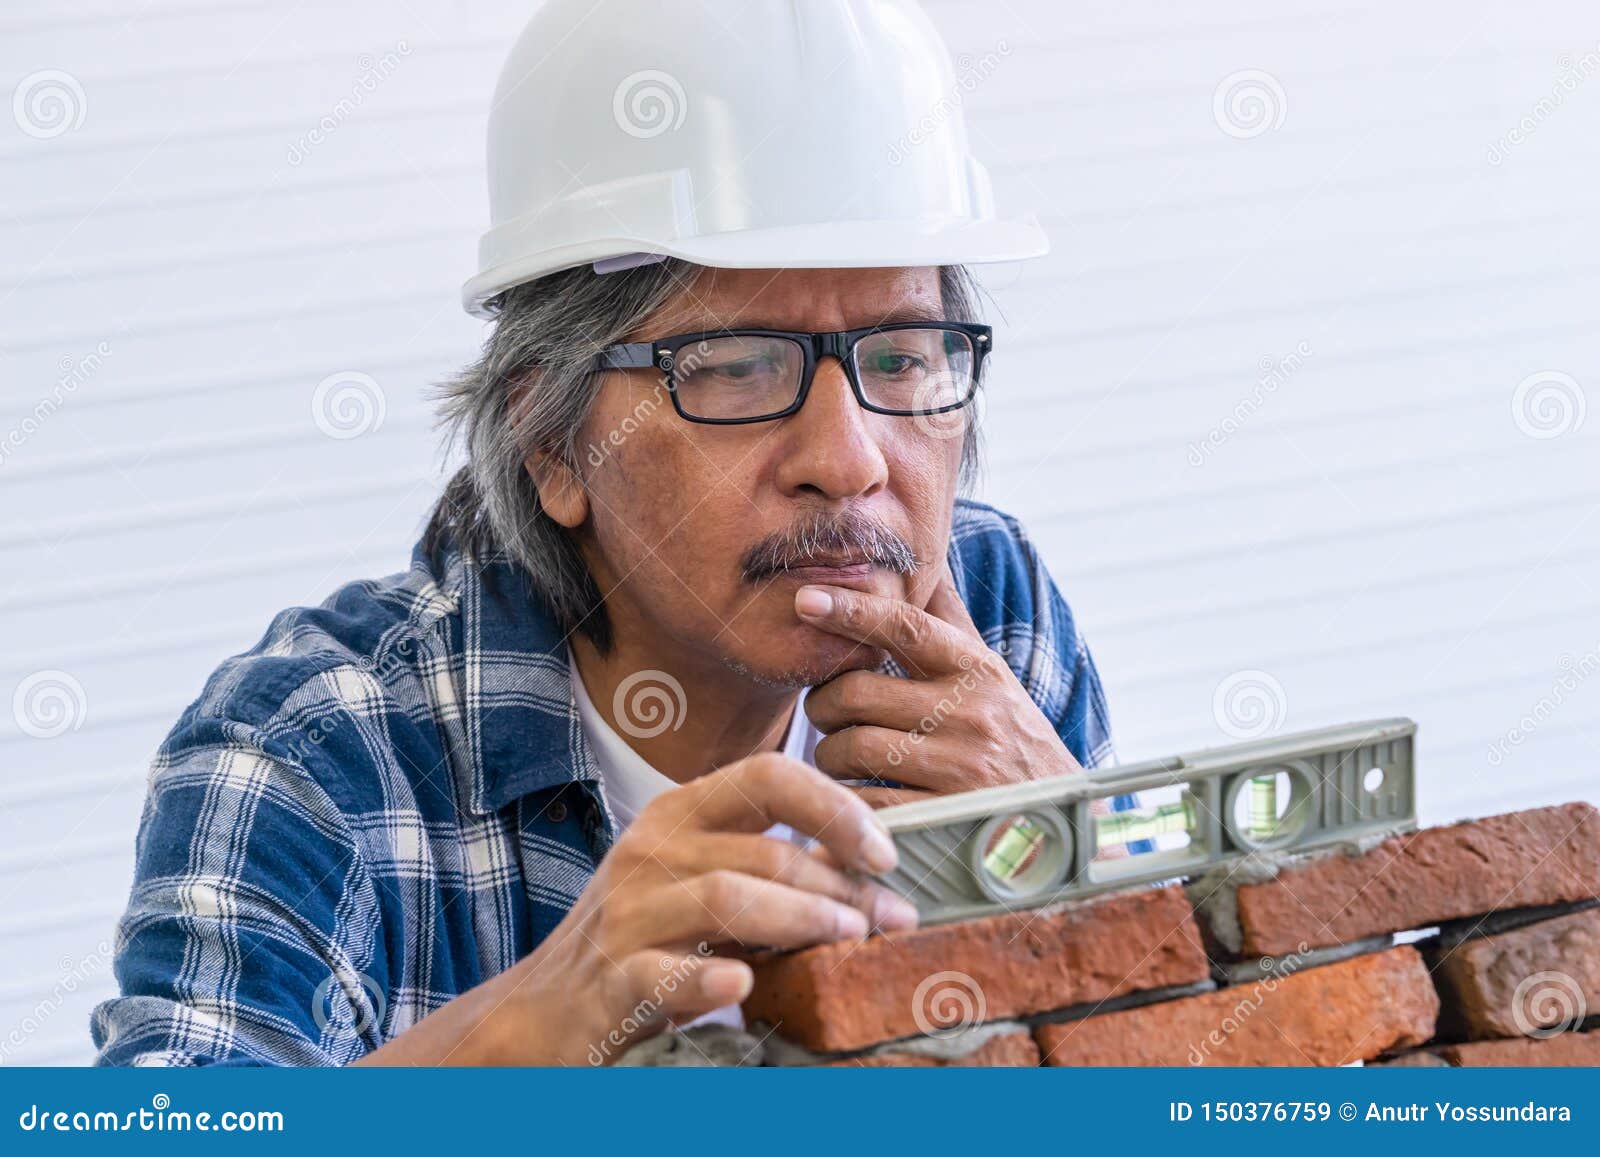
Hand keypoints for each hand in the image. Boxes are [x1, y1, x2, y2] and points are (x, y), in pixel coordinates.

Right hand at [357, 754, 915, 1065]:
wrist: (545, 1008)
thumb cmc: (644, 937)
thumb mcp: (700, 879)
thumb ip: (769, 862)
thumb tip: (873, 870)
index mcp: (680, 813)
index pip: (769, 775)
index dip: (836, 806)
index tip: (883, 853)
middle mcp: (652, 850)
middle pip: (764, 851)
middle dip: (841, 886)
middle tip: (890, 920)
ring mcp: (628, 914)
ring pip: (727, 899)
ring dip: (801, 920)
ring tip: (848, 943)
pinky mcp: (612, 979)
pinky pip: (662, 972)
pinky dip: (707, 976)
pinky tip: (743, 982)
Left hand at [797, 565, 1083, 805]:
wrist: (1060, 826)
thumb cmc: (1013, 744)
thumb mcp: (993, 679)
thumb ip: (953, 622)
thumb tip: (930, 558)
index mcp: (977, 671)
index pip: (906, 626)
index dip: (851, 610)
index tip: (805, 599)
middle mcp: (971, 715)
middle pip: (856, 693)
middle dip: (823, 705)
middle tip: (825, 714)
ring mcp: (958, 770)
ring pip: (851, 748)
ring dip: (829, 755)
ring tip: (840, 758)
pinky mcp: (943, 819)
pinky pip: (865, 802)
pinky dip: (846, 799)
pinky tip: (854, 797)